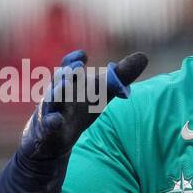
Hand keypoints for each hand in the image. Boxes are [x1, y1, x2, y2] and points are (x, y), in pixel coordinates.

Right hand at [19, 49, 148, 160]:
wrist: (54, 137)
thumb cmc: (80, 109)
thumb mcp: (102, 94)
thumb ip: (119, 77)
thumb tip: (143, 56)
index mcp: (70, 83)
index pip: (69, 67)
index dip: (74, 60)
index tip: (83, 55)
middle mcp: (58, 93)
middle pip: (61, 81)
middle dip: (69, 73)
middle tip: (78, 67)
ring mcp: (51, 111)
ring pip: (53, 100)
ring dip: (58, 92)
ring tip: (65, 84)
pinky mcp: (48, 130)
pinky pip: (49, 125)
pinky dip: (52, 122)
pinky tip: (56, 120)